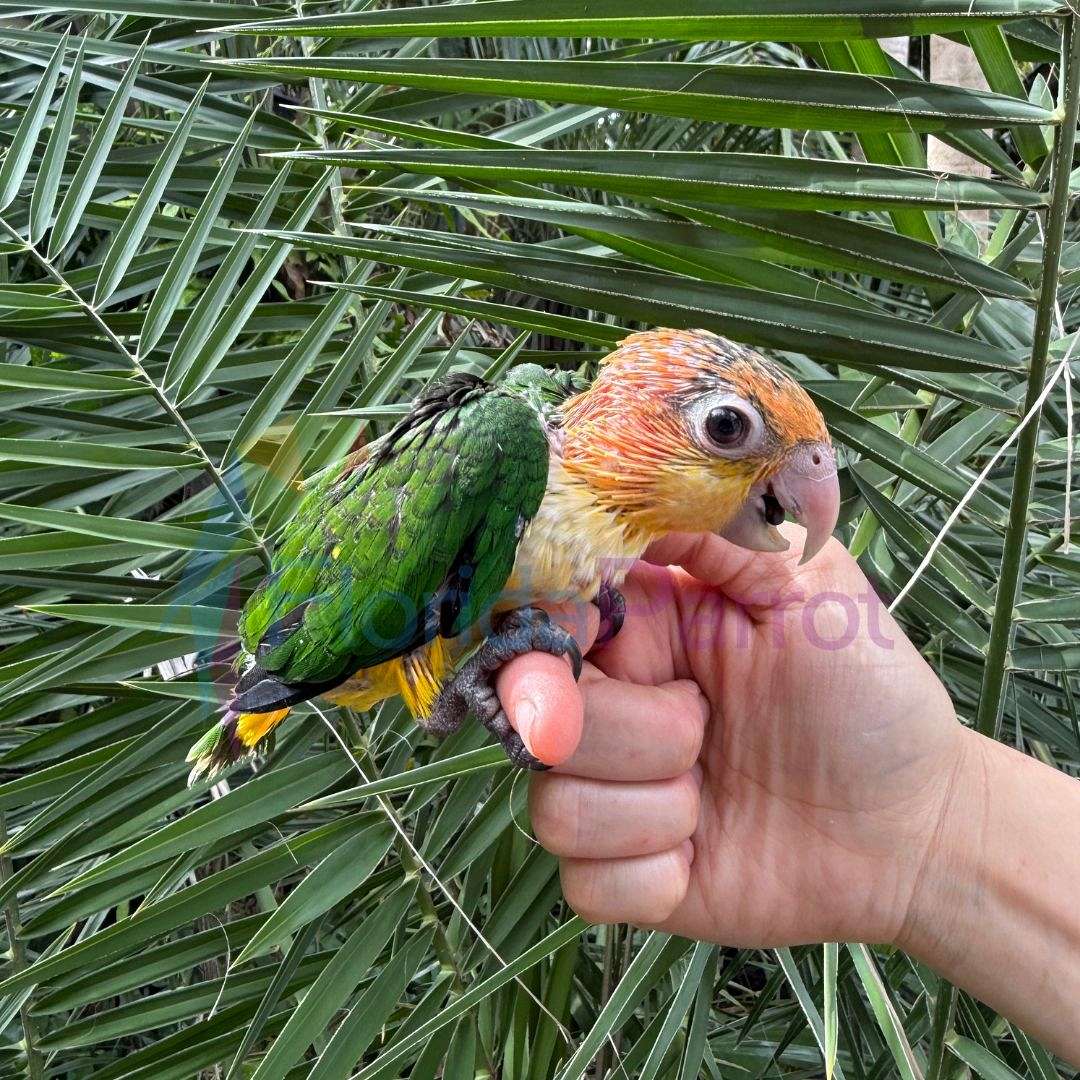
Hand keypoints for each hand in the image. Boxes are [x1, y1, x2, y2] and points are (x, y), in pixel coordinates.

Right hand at [496, 526, 965, 946]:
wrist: (915, 826)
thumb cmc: (869, 695)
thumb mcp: (813, 586)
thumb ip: (727, 533)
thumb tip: (638, 505)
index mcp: (641, 630)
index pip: (539, 621)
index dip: (541, 643)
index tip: (586, 652)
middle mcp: (614, 706)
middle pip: (534, 720)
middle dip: (629, 732)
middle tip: (702, 725)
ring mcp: (615, 792)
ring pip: (554, 808)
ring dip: (654, 808)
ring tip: (719, 792)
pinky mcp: (628, 872)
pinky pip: (584, 885)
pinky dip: (653, 876)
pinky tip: (706, 852)